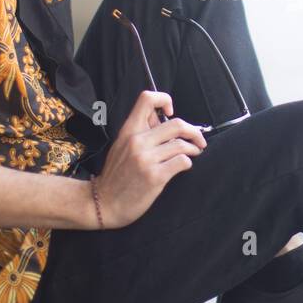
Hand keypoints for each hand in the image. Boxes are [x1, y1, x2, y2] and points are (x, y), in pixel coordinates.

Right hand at [92, 90, 206, 228]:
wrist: (103, 203)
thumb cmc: (116, 175)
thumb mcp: (122, 146)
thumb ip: (140, 131)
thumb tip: (162, 117)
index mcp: (128, 130)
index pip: (147, 99)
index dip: (164, 99)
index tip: (170, 113)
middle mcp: (137, 141)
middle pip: (176, 124)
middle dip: (194, 131)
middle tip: (198, 139)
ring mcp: (146, 159)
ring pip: (182, 144)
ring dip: (194, 148)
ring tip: (195, 152)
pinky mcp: (155, 176)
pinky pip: (181, 161)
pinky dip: (187, 162)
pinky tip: (184, 166)